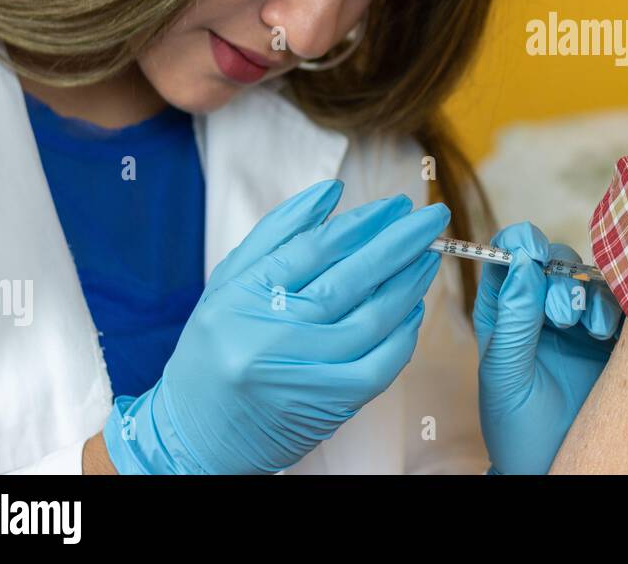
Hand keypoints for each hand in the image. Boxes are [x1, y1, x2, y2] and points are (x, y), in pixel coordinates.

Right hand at [102, 178, 446, 473]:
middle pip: (350, 279)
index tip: (397, 205)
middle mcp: (268, 335)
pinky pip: (381, 364)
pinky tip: (414, 309)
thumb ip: (279, 231)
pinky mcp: (326, 405)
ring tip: (428, 257)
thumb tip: (332, 191)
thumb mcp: (230, 282)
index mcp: (243, 297)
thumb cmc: (215, 350)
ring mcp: (301, 373)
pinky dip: (404, 334)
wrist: (194, 436)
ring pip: (372, 319)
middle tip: (432, 218)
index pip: (316, 248)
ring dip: (409, 283)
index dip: (364, 222)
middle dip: (400, 243)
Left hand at [473, 221, 621, 474]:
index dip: (518, 244)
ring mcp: (575, 324)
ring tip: (584, 328)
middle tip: (559, 314)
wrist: (557, 466)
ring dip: (585, 294)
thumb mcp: (506, 376)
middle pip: (550, 262)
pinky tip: (603, 332)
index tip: (531, 251)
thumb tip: (522, 264)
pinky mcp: (608, 339)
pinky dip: (612, 308)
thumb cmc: (519, 430)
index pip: (506, 259)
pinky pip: (616, 304)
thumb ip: (513, 320)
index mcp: (504, 314)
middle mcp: (538, 311)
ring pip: (584, 279)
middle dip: (556, 276)